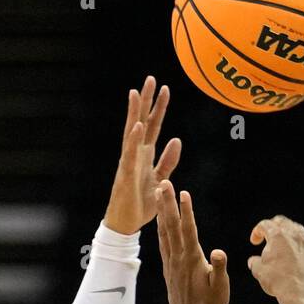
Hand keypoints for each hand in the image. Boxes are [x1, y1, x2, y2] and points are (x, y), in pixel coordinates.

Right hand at [104, 76, 181, 234]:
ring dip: (135, 113)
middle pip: (141, 122)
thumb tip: (177, 140)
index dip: (158, 108)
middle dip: (146, 101)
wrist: (126, 225)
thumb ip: (168, 162)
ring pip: (132, 132)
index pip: (153, 126)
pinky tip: (137, 125)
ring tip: (136, 92)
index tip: (164, 88)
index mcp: (145, 155)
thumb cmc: (141, 204)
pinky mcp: (126, 174)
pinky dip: (134, 140)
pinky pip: (130, 155)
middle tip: (151, 78)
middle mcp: (135, 154)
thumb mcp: (161, 180)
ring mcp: (129, 162)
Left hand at [154, 180, 228, 303]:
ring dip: (162, 210)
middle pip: (172, 225)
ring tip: (158, 192)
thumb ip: (219, 269)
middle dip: (168, 203)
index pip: (189, 230)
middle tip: (164, 183)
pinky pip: (163, 241)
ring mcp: (171, 261)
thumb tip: (219, 252)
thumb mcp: (220, 289)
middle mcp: (179, 257)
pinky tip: (159, 217)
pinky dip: (160, 226)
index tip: (184, 193)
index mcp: (192, 259)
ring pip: (165, 231)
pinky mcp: (168, 266)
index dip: (186, 211)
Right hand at [247, 215, 303, 300]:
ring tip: (287, 237)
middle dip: (274, 226)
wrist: (299, 294)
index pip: (265, 225)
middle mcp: (295, 236)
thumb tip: (254, 262)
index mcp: (277, 236)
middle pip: (283, 222)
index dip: (257, 231)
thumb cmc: (277, 282)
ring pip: (300, 230)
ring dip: (292, 231)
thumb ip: (255, 263)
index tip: (255, 242)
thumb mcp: (259, 271)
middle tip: (268, 237)